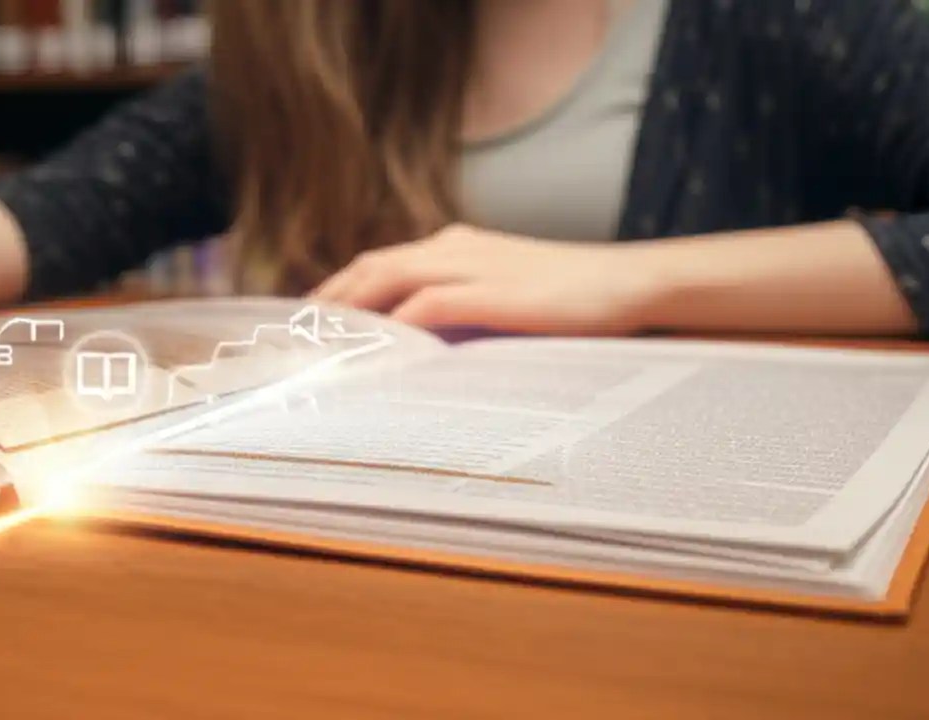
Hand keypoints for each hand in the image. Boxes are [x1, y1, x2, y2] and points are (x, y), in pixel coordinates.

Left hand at [309, 224, 663, 334]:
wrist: (630, 283)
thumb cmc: (574, 297)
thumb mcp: (508, 296)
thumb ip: (465, 310)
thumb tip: (423, 345)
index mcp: (456, 245)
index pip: (381, 262)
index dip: (342, 289)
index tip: (314, 319)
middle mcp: (454, 248)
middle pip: (371, 267)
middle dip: (330, 300)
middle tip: (298, 336)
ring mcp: (472, 266)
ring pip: (388, 280)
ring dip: (349, 311)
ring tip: (318, 344)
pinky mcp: (492, 293)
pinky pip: (426, 306)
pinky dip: (394, 327)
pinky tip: (373, 352)